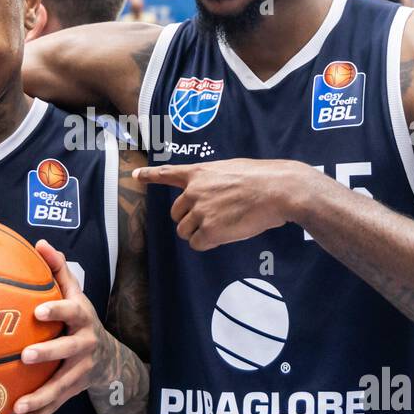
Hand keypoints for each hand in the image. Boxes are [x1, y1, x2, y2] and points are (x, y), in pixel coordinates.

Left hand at [13, 240, 118, 413]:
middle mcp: (85, 346)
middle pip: (68, 351)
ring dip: (41, 398)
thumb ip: (58, 271)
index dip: (57, 310)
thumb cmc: (80, 319)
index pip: (71, 311)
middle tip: (26, 356)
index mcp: (82, 319)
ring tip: (18, 407)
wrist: (109, 357)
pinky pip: (55, 406)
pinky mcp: (73, 391)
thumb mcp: (74, 294)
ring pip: (62, 386)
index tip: (38, 311)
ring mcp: (80, 372)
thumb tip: (39, 244)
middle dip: (49, 354)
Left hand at [134, 158, 303, 249]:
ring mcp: (200, 211)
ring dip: (201, 233)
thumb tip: (213, 196)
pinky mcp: (210, 230)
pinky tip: (227, 233)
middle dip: (191, 220)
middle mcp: (193, 192)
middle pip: (177, 215)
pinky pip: (198, 244)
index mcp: (199, 173)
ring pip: (186, 232)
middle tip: (215, 218)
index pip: (168, 173)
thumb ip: (214, 182)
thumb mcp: (231, 170)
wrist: (277, 190)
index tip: (135, 176)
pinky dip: (210, 243)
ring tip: (225, 224)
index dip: (150, 176)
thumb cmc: (262, 178)